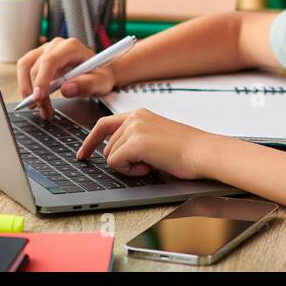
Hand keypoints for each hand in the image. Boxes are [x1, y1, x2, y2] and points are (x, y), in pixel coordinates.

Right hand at [15, 37, 115, 120]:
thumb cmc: (101, 75)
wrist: (101, 73)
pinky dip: (27, 87)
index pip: (50, 60)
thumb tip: (66, 89)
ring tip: (38, 107)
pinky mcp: (40, 58)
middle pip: (36, 66)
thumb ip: (86, 85)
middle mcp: (56, 45)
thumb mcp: (100, 83)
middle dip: (37, 91)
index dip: (41, 79)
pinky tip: (37, 101)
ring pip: (26, 66)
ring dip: (27, 89)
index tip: (39, 97)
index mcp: (71, 47)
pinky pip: (25, 70)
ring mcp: (46, 50)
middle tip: (43, 109)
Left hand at [76, 108, 216, 181]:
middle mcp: (134, 117)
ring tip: (153, 162)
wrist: (203, 152)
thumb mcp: (156, 136)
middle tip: (148, 163)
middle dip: (122, 161)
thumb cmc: (186, 150)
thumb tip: (114, 154)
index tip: (82, 154)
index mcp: (139, 114)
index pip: (103, 124)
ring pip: (110, 156)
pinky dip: (131, 171)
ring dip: (128, 166)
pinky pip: (116, 164)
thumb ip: (135, 139)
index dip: (90, 141)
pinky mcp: (135, 143)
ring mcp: (133, 128)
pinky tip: (150, 166)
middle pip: (107, 146)